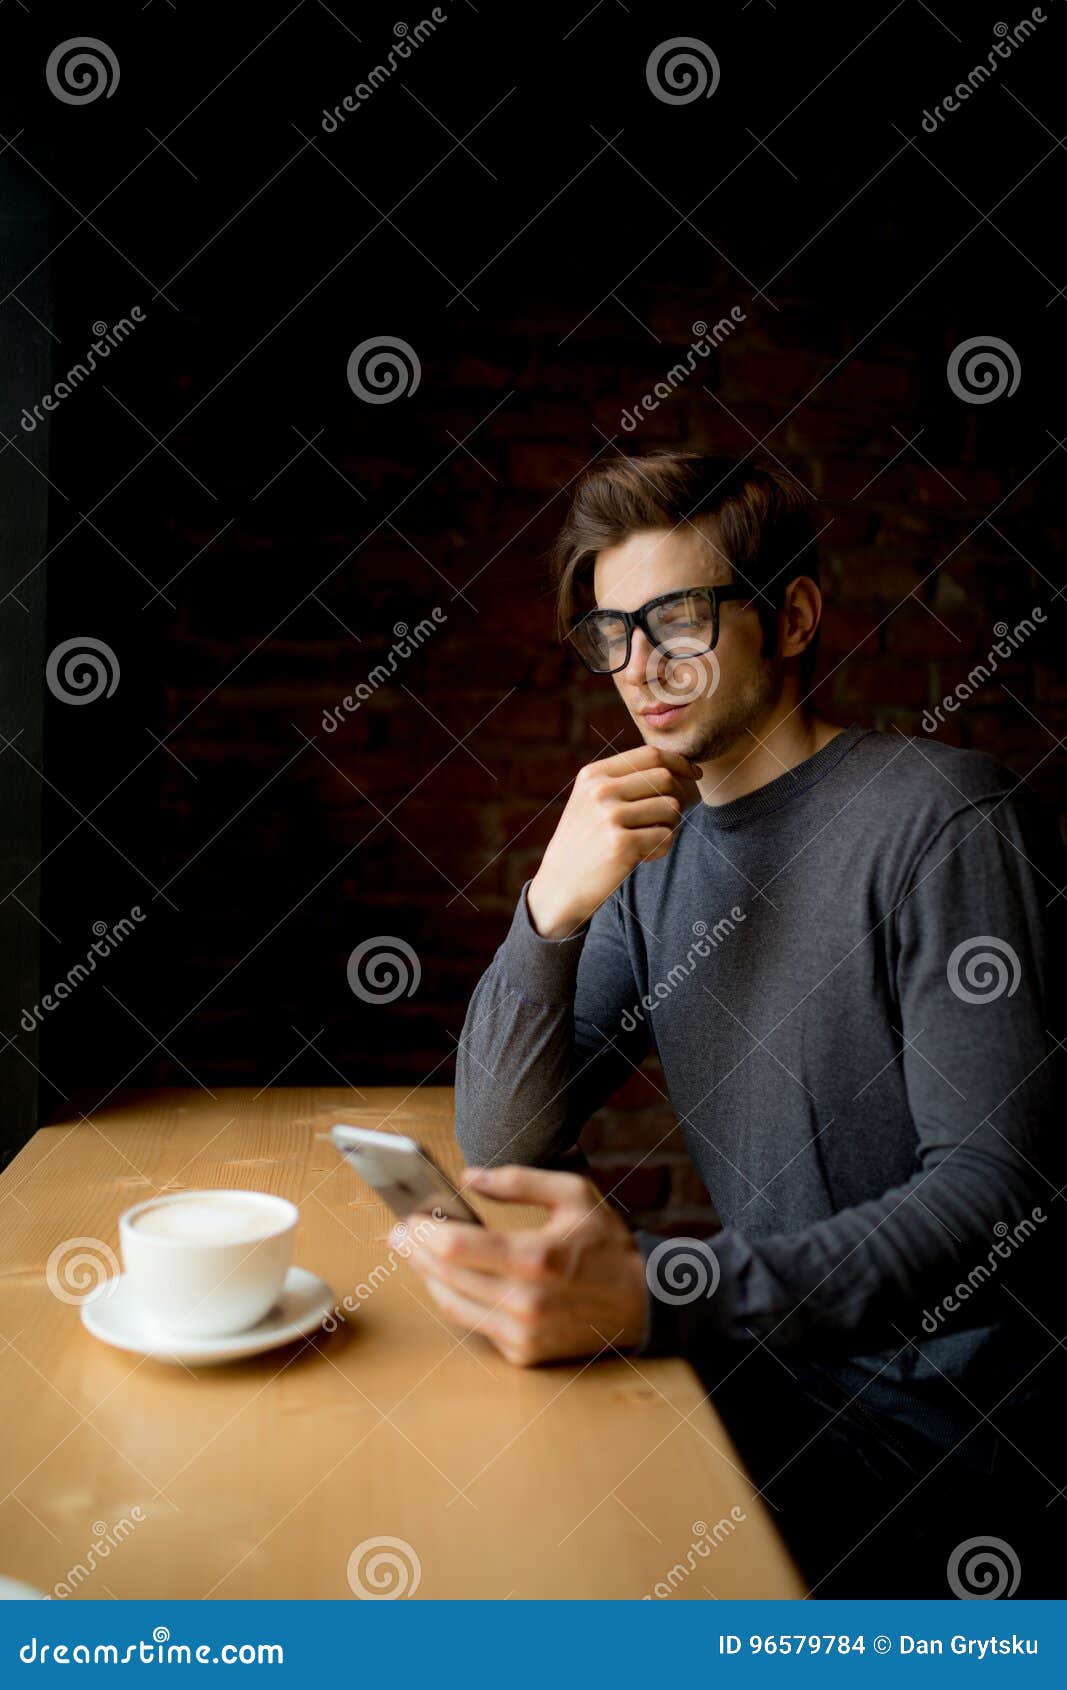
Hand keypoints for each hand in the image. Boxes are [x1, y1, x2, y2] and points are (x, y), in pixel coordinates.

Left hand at [393, 1165, 648, 1366]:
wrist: (642, 1303)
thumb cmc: (606, 1244)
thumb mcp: (574, 1194)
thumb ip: (519, 1181)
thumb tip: (468, 1177)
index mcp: (536, 1257)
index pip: (457, 1248)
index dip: (422, 1233)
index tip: (407, 1219)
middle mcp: (524, 1301)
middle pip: (446, 1276)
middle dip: (415, 1252)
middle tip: (398, 1235)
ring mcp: (522, 1333)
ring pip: (452, 1304)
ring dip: (428, 1278)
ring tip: (416, 1255)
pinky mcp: (523, 1354)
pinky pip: (474, 1324)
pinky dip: (457, 1300)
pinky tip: (448, 1280)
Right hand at [526, 745, 701, 938]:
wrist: (558, 888)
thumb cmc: (584, 845)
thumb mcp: (591, 802)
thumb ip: (624, 781)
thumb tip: (677, 767)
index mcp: (593, 775)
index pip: (650, 754)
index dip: (680, 762)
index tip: (695, 774)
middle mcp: (600, 791)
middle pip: (665, 779)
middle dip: (678, 798)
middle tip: (667, 819)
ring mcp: (610, 816)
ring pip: (671, 808)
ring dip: (669, 826)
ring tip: (647, 840)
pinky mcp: (621, 844)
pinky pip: (666, 837)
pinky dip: (661, 849)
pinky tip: (640, 857)